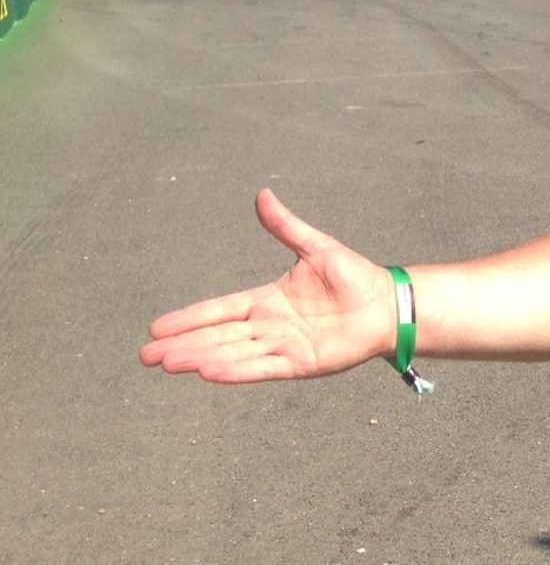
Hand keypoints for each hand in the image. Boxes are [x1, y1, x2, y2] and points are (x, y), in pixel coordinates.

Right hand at [141, 189, 393, 383]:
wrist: (387, 303)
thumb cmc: (354, 276)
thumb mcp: (316, 247)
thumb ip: (286, 226)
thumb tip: (262, 194)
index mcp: (267, 301)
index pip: (219, 310)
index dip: (189, 319)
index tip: (156, 327)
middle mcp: (269, 326)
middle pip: (217, 337)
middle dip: (182, 345)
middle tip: (145, 356)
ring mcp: (282, 347)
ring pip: (232, 354)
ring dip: (200, 358)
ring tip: (168, 363)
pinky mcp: (300, 364)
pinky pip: (262, 368)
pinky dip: (236, 370)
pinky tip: (209, 372)